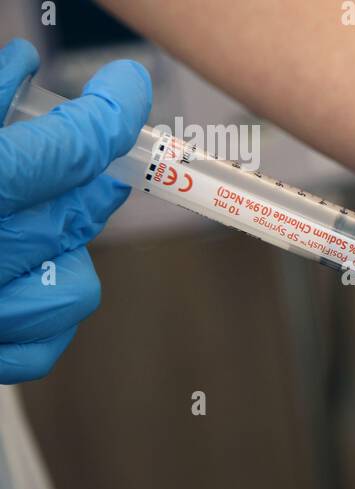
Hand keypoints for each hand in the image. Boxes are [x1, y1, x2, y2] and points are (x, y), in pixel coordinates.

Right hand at [0, 39, 150, 382]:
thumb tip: (22, 65)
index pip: (69, 150)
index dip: (109, 113)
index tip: (124, 90)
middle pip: (79, 213)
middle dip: (87, 179)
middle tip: (81, 154)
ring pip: (79, 285)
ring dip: (62, 250)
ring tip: (20, 227)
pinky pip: (44, 344)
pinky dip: (43, 313)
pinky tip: (16, 283)